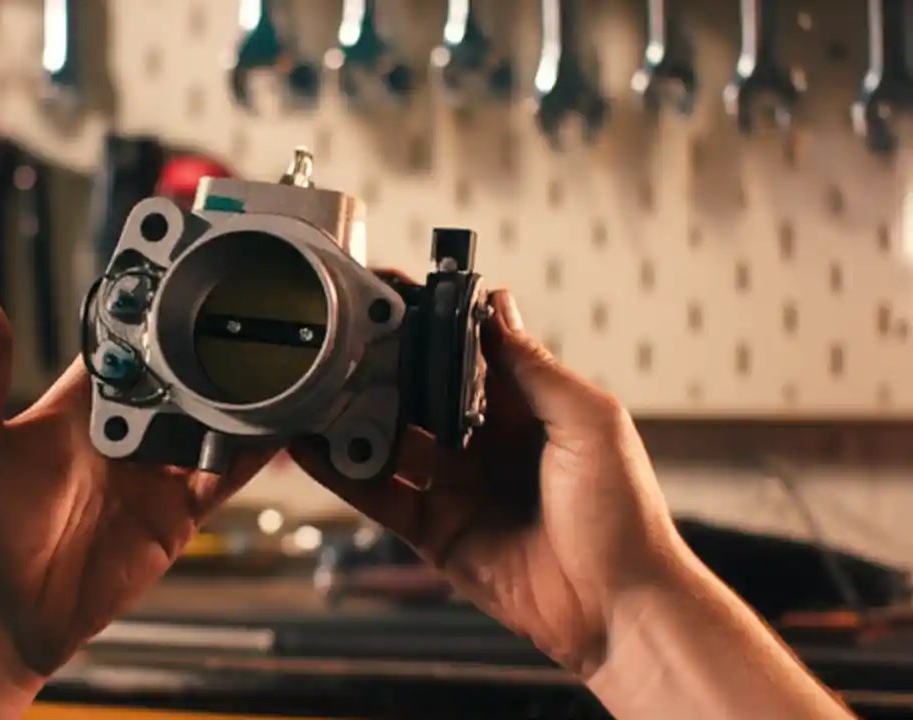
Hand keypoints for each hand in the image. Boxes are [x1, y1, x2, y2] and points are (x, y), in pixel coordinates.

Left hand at [0, 299, 273, 677]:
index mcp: (70, 415)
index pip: (116, 355)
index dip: (140, 322)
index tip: (169, 282)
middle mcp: (117, 441)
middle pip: (171, 385)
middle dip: (199, 354)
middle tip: (231, 318)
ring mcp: (149, 479)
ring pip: (204, 427)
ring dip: (230, 399)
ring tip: (263, 362)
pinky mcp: (174, 517)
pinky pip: (221, 479)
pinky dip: (248, 454)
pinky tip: (273, 424)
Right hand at [291, 290, 687, 675]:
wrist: (617, 607)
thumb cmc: (623, 515)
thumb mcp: (590, 423)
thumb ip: (535, 367)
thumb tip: (496, 304)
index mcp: (525, 408)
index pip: (465, 353)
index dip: (430, 325)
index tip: (392, 295)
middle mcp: (484, 442)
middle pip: (418, 393)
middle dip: (381, 367)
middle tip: (339, 340)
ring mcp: (456, 486)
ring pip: (390, 440)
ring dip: (353, 415)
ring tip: (313, 386)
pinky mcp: (434, 530)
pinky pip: (379, 495)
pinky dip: (342, 472)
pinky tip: (313, 447)